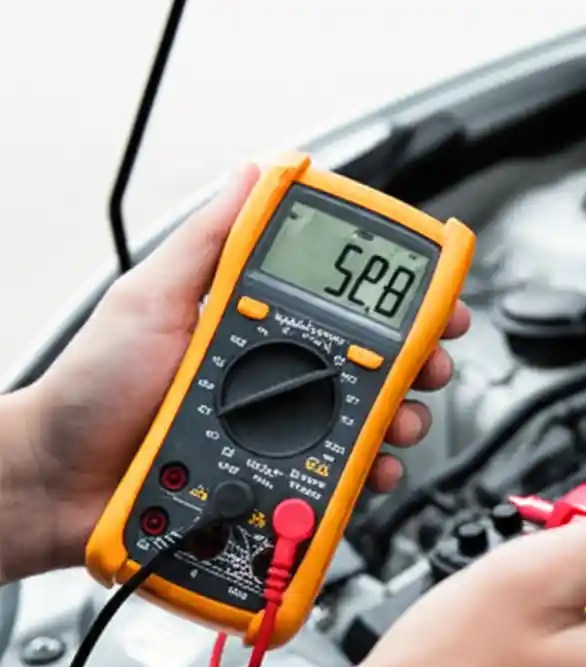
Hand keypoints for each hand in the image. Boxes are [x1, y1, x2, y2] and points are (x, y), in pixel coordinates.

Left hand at [0, 164, 468, 581]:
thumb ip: (208, 239)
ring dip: (402, 420)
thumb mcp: (151, 298)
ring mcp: (284, 434)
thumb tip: (256, 171)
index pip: (347, 305)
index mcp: (259, 327)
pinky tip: (370, 470)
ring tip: (399, 423)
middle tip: (432, 365)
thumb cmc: (92, 388)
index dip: (401, 301)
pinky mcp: (281, 483)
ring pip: (370, 424)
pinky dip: (369, 476)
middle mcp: (280, 379)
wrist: (57, 482)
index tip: (436, 301)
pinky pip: (341, 480)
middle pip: (376, 366)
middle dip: (420, 362)